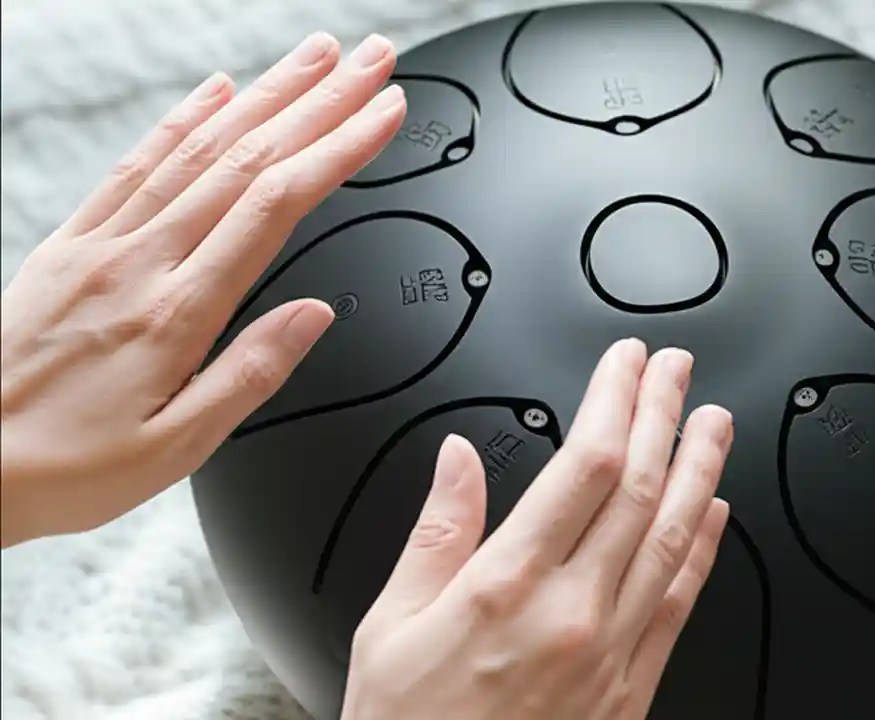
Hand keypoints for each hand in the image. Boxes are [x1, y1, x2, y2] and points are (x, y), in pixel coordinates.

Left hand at [0, 33, 406, 546]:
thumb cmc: (66, 466)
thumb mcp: (178, 447)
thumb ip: (252, 372)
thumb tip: (314, 314)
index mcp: (177, 310)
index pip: (277, 204)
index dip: (338, 148)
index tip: (384, 112)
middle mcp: (141, 260)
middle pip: (248, 158)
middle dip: (319, 102)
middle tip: (370, 61)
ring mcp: (103, 243)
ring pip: (198, 148)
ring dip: (264, 94)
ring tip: (314, 59)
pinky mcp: (71, 243)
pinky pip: (136, 163)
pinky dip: (183, 119)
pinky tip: (216, 90)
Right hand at [342, 339, 734, 719]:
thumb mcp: (388, 628)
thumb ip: (436, 533)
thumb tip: (455, 459)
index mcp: (506, 587)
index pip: (583, 465)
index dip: (615, 401)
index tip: (625, 364)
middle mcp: (571, 613)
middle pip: (637, 488)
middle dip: (663, 415)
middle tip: (677, 368)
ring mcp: (611, 652)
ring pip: (672, 538)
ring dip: (699, 470)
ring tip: (714, 422)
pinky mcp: (632, 688)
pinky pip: (679, 604)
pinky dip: (704, 551)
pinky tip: (716, 514)